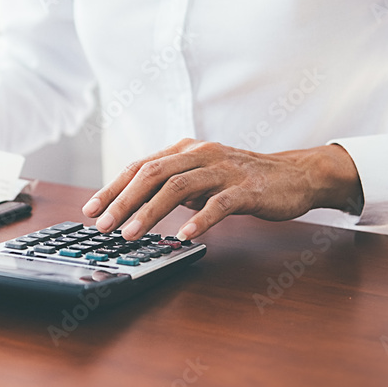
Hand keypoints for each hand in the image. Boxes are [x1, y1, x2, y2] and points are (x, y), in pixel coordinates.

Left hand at [81, 139, 361, 240]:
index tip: (91, 210)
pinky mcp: (246, 189)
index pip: (139, 167)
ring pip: (178, 187)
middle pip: (152, 174)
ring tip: (131, 234)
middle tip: (103, 226)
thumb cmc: (244, 179)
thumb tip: (137, 203)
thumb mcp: (202, 177)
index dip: (113, 188)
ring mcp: (223, 170)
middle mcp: (200, 154)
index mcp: (185, 151)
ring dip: (150, 212)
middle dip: (123, 201)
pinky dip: (198, 220)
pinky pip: (218, 205)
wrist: (296, 175)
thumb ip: (174, 185)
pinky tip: (184, 236)